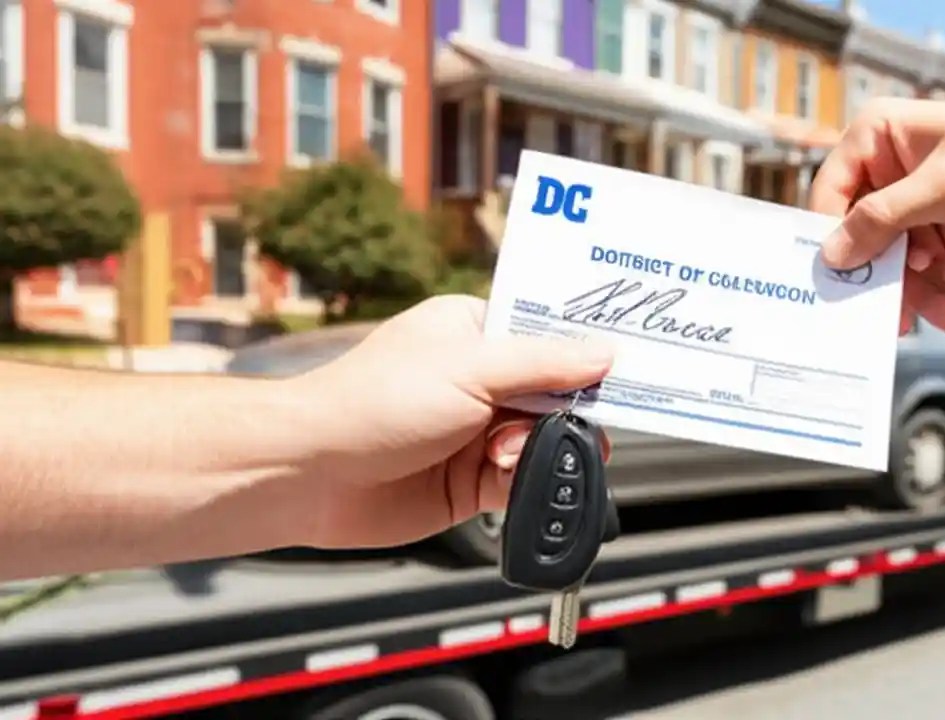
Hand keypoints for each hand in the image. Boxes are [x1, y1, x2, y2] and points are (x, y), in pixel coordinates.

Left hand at [290, 295, 613, 549]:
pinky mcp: (471, 480)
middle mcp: (479, 378)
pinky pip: (523, 479)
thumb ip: (545, 364)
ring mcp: (476, 431)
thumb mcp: (471, 368)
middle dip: (566, 411)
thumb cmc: (372, 403)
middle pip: (556, 392)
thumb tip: (604, 355)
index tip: (624, 367)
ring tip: (509, 454)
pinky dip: (523, 481)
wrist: (312, 475)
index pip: (549, 333)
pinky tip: (502, 475)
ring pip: (544, 440)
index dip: (586, 350)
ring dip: (539, 449)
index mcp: (474, 331)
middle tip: (575, 423)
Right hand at [809, 98, 944, 337]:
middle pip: (854, 238)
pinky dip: (942, 305)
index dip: (829, 234)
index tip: (839, 274)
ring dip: (917, 298)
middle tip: (891, 314)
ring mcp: (910, 214)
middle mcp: (885, 176)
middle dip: (878, 277)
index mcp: (877, 138)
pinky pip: (920, 283)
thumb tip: (831, 253)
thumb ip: (883, 217)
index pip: (829, 191)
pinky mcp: (934, 245)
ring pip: (888, 269)